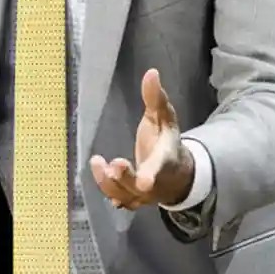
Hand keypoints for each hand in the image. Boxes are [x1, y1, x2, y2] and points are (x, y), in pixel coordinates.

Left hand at [90, 69, 193, 209]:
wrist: (176, 173)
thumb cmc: (167, 141)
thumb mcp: (165, 118)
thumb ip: (156, 98)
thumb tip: (151, 72)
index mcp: (165, 160)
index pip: (159, 168)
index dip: (151, 174)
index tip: (144, 181)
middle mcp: (155, 182)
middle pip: (139, 187)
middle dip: (126, 178)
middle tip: (115, 165)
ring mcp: (143, 194)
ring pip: (125, 196)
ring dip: (110, 184)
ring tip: (97, 162)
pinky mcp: (132, 199)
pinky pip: (120, 200)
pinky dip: (109, 191)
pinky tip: (101, 174)